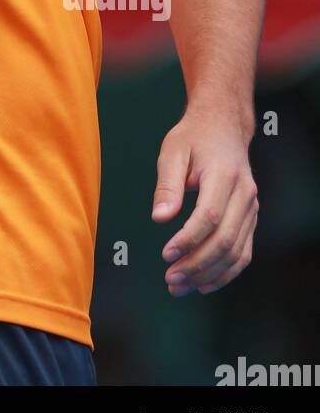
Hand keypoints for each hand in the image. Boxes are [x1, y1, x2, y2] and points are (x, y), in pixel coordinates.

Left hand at [152, 105, 258, 296]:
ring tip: (180, 286)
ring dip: (209, 274)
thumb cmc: (193, 138)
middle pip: (225, 239)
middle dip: (197, 264)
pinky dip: (226, 272)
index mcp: (224, 175)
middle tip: (170, 279)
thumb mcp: (172, 151)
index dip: (188, 239)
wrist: (223, 126)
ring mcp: (252, 208)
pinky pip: (244, 252)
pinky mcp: (251, 218)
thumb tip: (159, 218)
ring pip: (236, 251)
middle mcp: (245, 194)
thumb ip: (167, 185)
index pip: (209, 216)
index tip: (165, 254)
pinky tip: (204, 284)